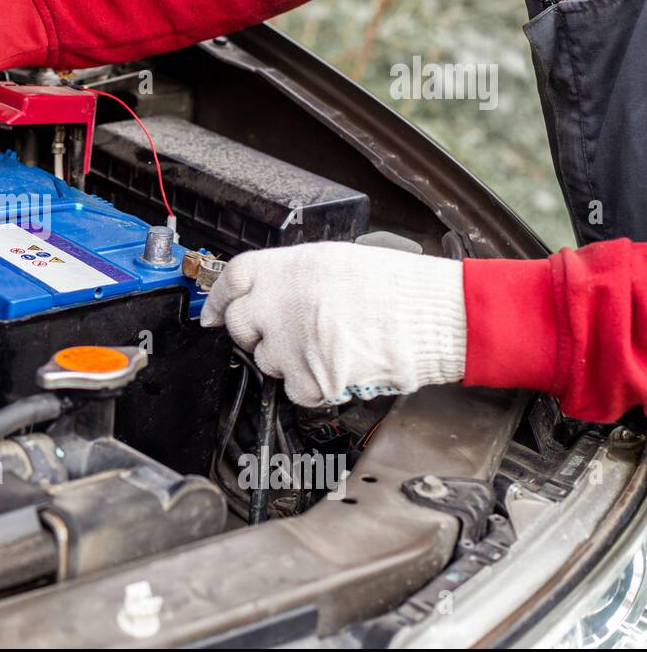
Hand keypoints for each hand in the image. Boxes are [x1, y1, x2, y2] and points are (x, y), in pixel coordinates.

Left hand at [201, 241, 465, 407]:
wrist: (439, 318)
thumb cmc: (398, 289)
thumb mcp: (334, 262)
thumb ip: (289, 276)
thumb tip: (259, 292)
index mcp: (289, 268)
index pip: (232, 280)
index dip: (218, 297)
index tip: (211, 312)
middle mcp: (283, 304)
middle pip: (238, 324)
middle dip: (251, 332)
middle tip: (278, 333)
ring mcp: (295, 344)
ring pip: (266, 360)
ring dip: (286, 359)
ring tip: (327, 345)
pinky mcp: (313, 379)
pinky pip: (294, 389)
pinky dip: (311, 385)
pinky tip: (337, 366)